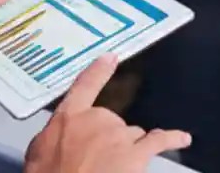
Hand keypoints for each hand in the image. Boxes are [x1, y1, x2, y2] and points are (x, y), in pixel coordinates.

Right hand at [24, 53, 191, 172]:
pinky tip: (182, 138)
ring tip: (116, 167)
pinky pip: (160, 141)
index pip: (85, 86)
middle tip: (95, 160)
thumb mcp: (37, 152)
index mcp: (69, 117)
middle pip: (112, 121)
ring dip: (127, 148)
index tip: (111, 58)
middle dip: (108, 138)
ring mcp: (119, 135)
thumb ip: (52, 136)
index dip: (99, 72)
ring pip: (132, 135)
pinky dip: (172, 139)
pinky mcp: (137, 154)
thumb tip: (59, 138)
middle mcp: (97, 119)